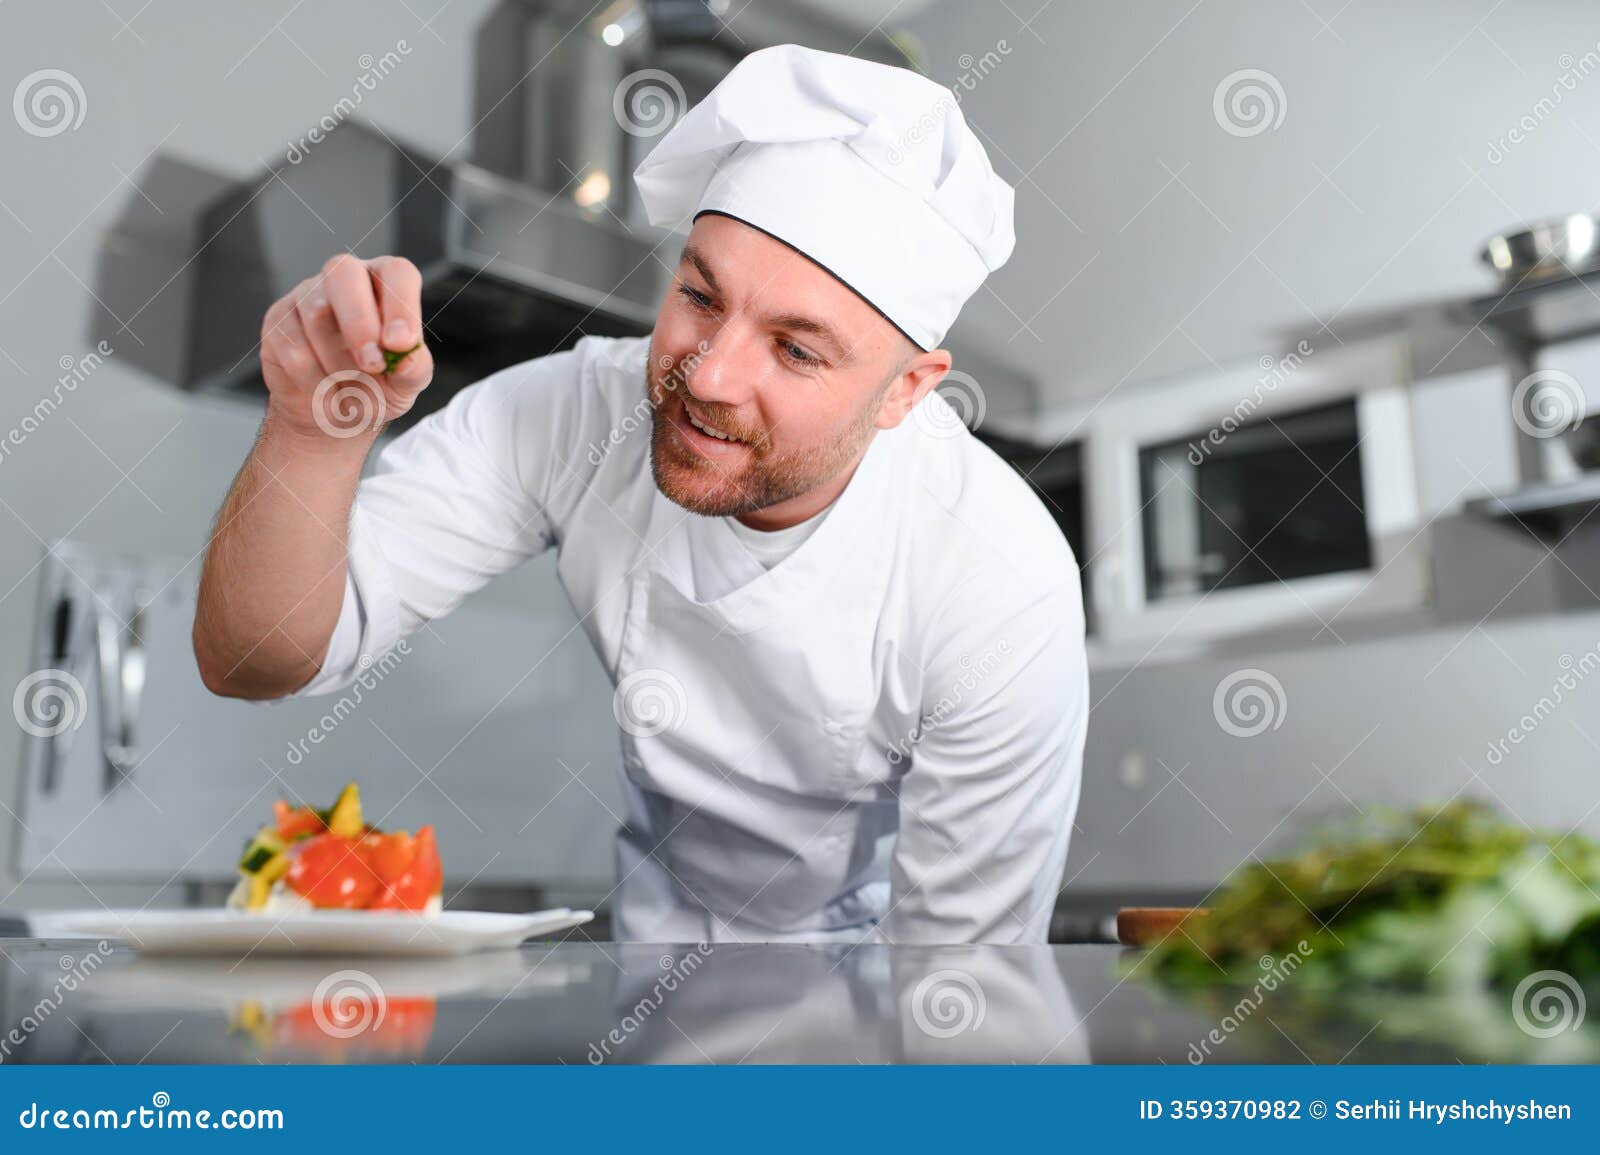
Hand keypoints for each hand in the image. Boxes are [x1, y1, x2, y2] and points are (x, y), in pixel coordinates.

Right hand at [258, 253, 433, 440]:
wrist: (333, 413)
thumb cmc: (377, 387)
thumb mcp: (405, 383)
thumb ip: (413, 367)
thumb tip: (407, 355)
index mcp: (385, 284)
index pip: (397, 273)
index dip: (400, 304)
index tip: (401, 343)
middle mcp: (346, 279)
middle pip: (344, 273)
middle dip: (359, 321)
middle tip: (372, 364)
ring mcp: (306, 295)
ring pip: (316, 314)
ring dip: (339, 364)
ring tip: (352, 390)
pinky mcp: (278, 320)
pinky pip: (293, 346)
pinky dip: (314, 379)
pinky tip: (325, 390)